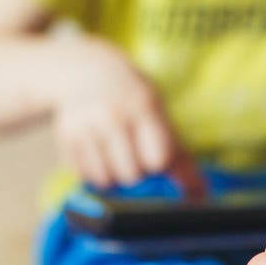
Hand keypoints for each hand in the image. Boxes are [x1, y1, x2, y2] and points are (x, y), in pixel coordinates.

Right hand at [52, 36, 204, 195]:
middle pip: (132, 175)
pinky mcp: (66, 136)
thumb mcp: (159, 116)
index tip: (155, 155)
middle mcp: (112, 114)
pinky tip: (98, 151)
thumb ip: (180, 157)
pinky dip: (95, 172)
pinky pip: (85, 176)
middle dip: (136, 171)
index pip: (157, 159)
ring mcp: (86, 124)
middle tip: (133, 151)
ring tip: (115, 153)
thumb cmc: (132, 101)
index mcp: (143, 107)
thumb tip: (199, 193)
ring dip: (114, 176)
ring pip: (107, 180)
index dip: (158, 164)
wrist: (85, 71)